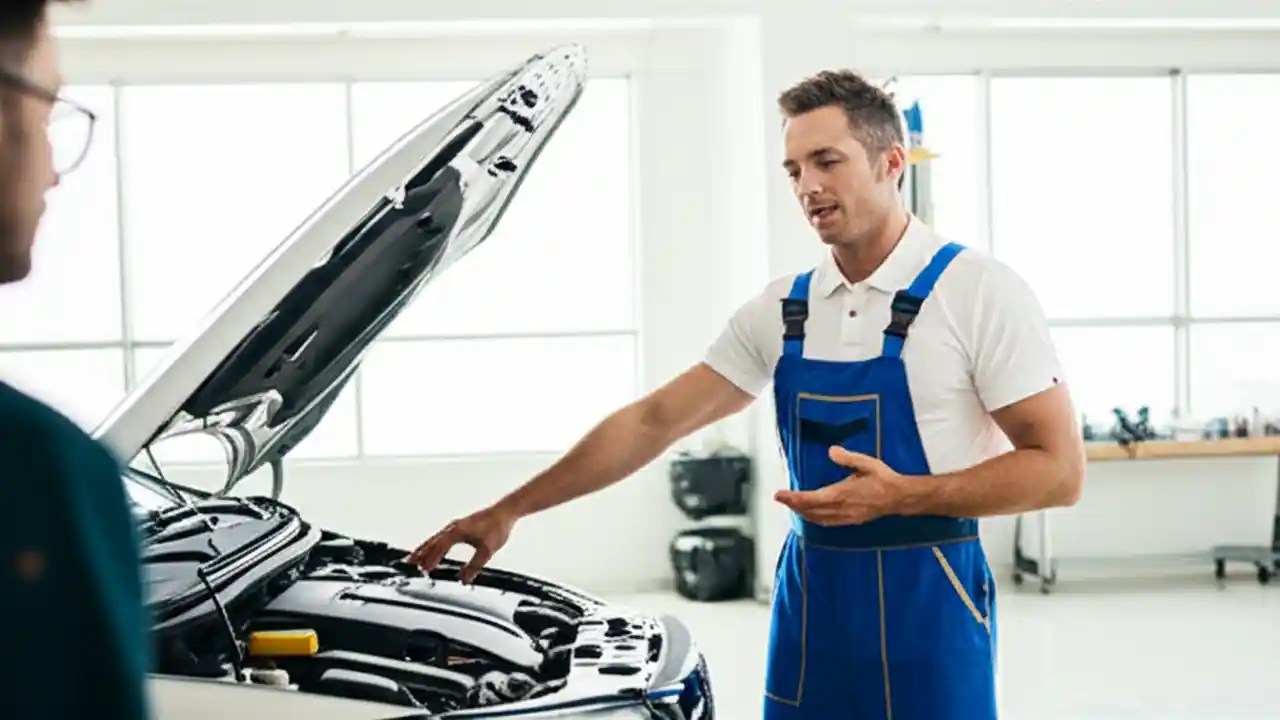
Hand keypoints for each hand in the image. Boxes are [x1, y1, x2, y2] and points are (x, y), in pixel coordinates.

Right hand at [407, 505, 516, 583]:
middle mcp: (454, 527)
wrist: (505, 512)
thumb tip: (464, 579)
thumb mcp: (487, 550)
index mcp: (457, 531)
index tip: (423, 569)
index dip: (431, 559)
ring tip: (415, 558)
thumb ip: (474, 565)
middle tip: (409, 563)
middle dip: (421, 553)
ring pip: (435, 539)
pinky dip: (434, 544)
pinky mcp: (460, 527)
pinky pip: (441, 537)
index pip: (440, 547)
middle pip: (432, 542)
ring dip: (425, 548)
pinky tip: (433, 550)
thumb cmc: (497, 526)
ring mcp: (456, 526)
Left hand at [774, 446, 904, 525]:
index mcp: (842, 494)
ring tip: (792, 505)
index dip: (794, 498)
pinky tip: (811, 515)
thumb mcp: (866, 463)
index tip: (779, 495)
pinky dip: (815, 519)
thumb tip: (831, 450)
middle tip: (781, 498)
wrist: (899, 497)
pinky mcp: (851, 521)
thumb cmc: (882, 478)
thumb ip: (847, 458)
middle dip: (794, 505)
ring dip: (803, 513)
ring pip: (818, 519)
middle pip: (811, 510)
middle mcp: (841, 508)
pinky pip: (828, 523)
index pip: (811, 498)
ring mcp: (846, 517)